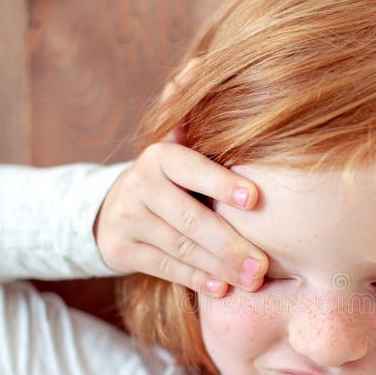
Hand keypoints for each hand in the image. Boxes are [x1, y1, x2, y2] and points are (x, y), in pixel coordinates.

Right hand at [93, 138, 267, 296]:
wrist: (111, 209)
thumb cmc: (170, 181)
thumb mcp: (179, 152)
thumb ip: (201, 135)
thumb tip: (205, 85)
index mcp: (160, 157)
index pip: (192, 168)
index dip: (221, 183)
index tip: (254, 198)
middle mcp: (140, 185)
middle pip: (190, 219)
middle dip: (231, 245)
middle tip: (263, 265)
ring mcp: (127, 219)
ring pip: (181, 247)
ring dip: (220, 267)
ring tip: (252, 280)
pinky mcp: (120, 249)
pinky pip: (164, 267)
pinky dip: (196, 280)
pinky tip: (222, 289)